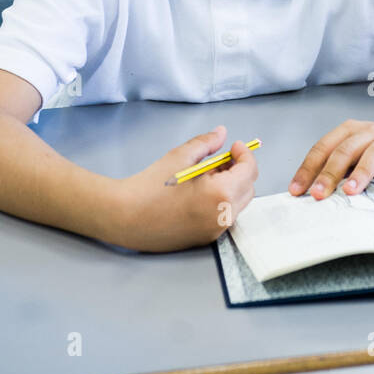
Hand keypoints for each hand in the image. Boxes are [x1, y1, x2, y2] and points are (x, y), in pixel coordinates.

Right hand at [113, 126, 257, 251]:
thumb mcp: (180, 157)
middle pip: (248, 189)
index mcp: (221, 194)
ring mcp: (215, 231)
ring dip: (231, 187)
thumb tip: (222, 134)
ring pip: (237, 204)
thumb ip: (206, 144)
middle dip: (239, 171)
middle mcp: (223, 217)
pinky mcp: (205, 239)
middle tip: (220, 159)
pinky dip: (220, 202)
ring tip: (206, 175)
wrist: (125, 217)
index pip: (249, 171)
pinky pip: (223, 216)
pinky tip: (199, 193)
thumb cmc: (150, 186)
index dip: (244, 154)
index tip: (234, 146)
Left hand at [289, 118, 373, 200]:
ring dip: (359, 173)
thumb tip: (312, 195)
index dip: (308, 169)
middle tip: (318, 194)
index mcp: (349, 131)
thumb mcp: (357, 152)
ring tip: (349, 191)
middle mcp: (368, 132)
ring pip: (372, 155)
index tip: (296, 190)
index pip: (323, 148)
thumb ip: (338, 168)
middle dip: (329, 174)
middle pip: (344, 151)